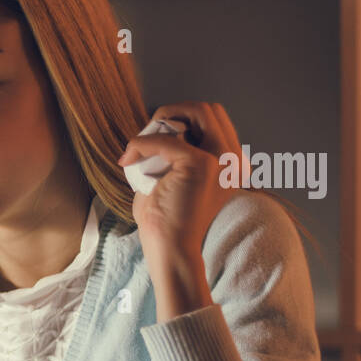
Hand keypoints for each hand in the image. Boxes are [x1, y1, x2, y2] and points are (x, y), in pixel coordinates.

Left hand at [117, 102, 244, 321]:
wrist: (170, 251)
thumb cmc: (166, 221)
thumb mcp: (172, 180)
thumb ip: (172, 154)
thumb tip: (154, 128)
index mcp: (231, 164)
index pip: (212, 119)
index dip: (180, 119)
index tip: (154, 141)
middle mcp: (234, 159)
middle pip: (207, 109)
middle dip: (172, 114)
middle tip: (145, 139)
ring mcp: (222, 160)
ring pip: (197, 110)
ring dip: (161, 122)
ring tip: (139, 147)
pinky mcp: (201, 164)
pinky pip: (165, 138)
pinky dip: (141, 144)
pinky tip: (127, 160)